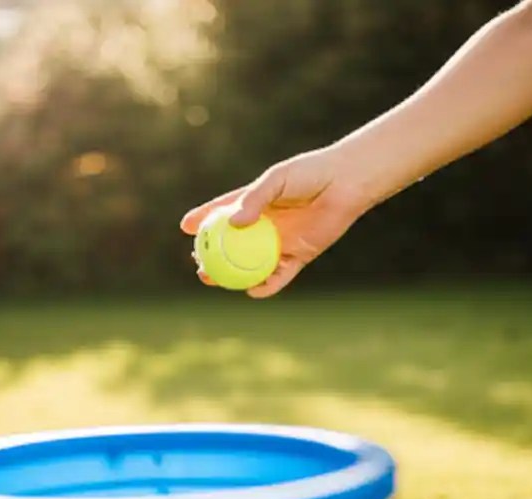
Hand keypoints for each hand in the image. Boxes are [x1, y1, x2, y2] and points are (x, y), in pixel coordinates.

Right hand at [182, 146, 372, 297]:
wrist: (346, 184)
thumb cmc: (310, 174)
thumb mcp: (277, 180)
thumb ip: (255, 199)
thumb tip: (233, 224)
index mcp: (256, 203)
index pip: (223, 212)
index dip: (204, 220)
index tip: (185, 227)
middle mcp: (265, 225)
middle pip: (232, 245)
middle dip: (213, 255)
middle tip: (198, 261)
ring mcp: (280, 243)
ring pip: (251, 265)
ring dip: (233, 276)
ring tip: (215, 280)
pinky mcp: (299, 256)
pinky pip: (279, 276)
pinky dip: (266, 286)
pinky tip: (253, 290)